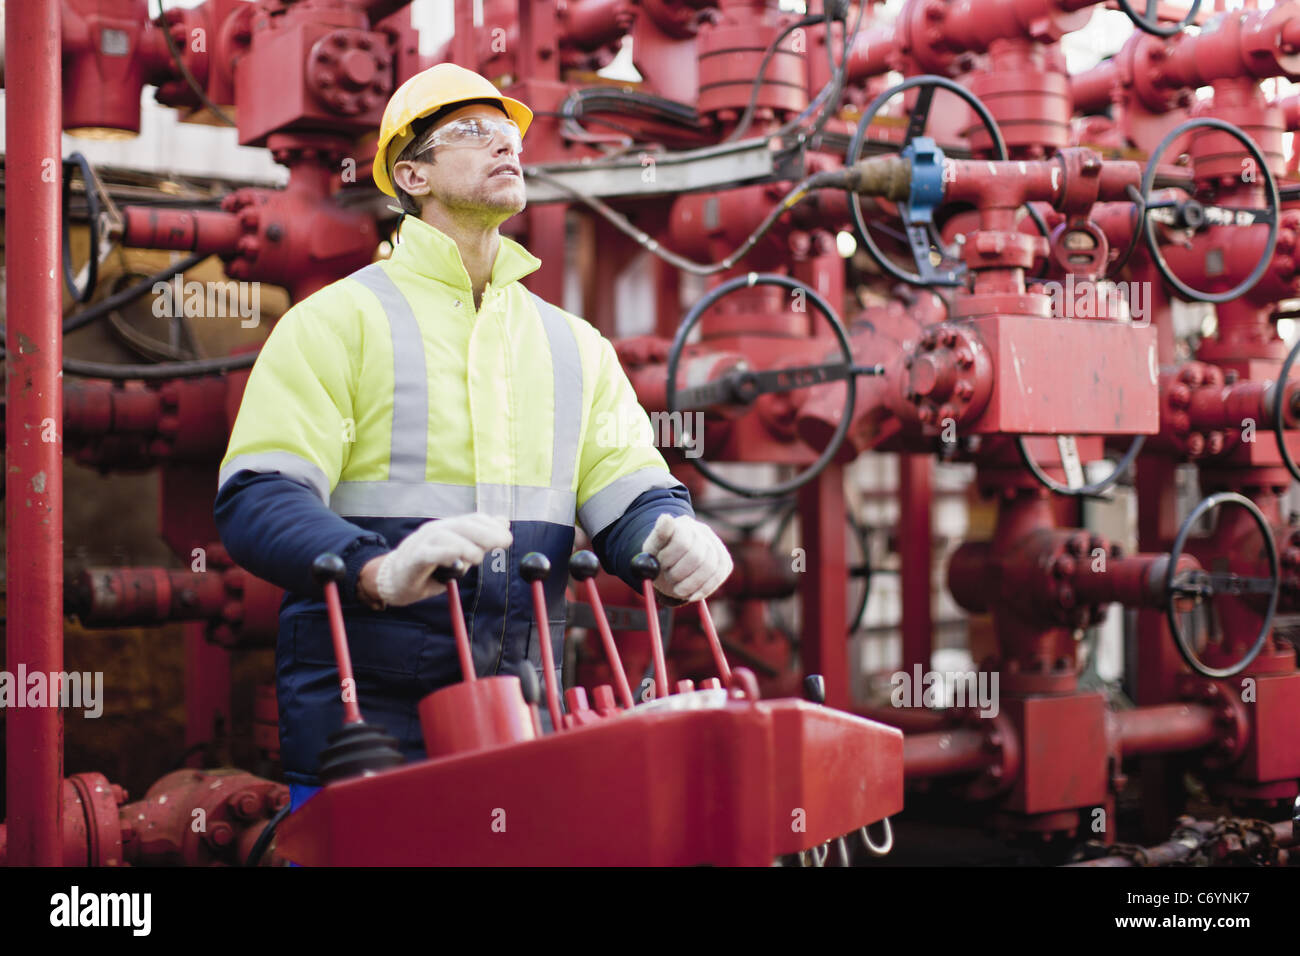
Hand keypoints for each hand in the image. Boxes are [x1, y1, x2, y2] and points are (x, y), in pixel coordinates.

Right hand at [374, 513, 512, 606]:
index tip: (508, 537)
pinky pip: (430, 553)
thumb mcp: (458, 554)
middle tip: (505, 542)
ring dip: (467, 546)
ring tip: (477, 559)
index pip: (473, 519)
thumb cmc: (428, 568)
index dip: (492, 525)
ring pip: (448, 536)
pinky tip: (456, 560)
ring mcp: (423, 542)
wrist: (392, 580)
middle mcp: (437, 530)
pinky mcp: (414, 558)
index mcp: (449, 528)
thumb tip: (503, 523)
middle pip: (464, 525)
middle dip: (487, 533)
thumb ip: (478, 540)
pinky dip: (445, 554)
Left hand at [640, 513, 731, 602]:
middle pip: (697, 557)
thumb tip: (665, 518)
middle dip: (680, 573)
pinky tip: (691, 595)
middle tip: (669, 578)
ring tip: (678, 589)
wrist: (671, 566)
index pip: (682, 542)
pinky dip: (704, 589)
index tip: (661, 565)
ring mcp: (716, 546)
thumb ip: (658, 535)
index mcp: (684, 525)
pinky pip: (719, 576)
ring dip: (691, 584)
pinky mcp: (724, 561)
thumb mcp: (653, 547)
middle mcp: (703, 532)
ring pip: (711, 568)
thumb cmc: (661, 556)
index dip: (670, 558)